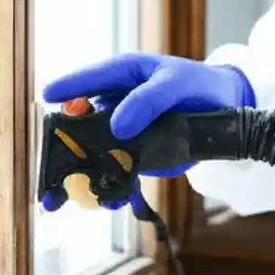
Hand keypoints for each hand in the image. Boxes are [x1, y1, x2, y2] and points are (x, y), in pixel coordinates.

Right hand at [42, 52, 254, 187]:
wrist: (227, 110)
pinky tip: (109, 199)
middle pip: (82, 121)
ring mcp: (124, 131)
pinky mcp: (136, 154)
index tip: (46, 96)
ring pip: (95, 150)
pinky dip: (110, 185)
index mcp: (122, 76)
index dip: (67, 87)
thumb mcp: (176, 84)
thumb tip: (117, 126)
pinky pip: (117, 169)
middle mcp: (116, 103)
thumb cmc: (198, 85)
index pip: (88, 79)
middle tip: (52, 160)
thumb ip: (148, 101)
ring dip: (83, 171)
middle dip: (65, 142)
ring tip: (72, 191)